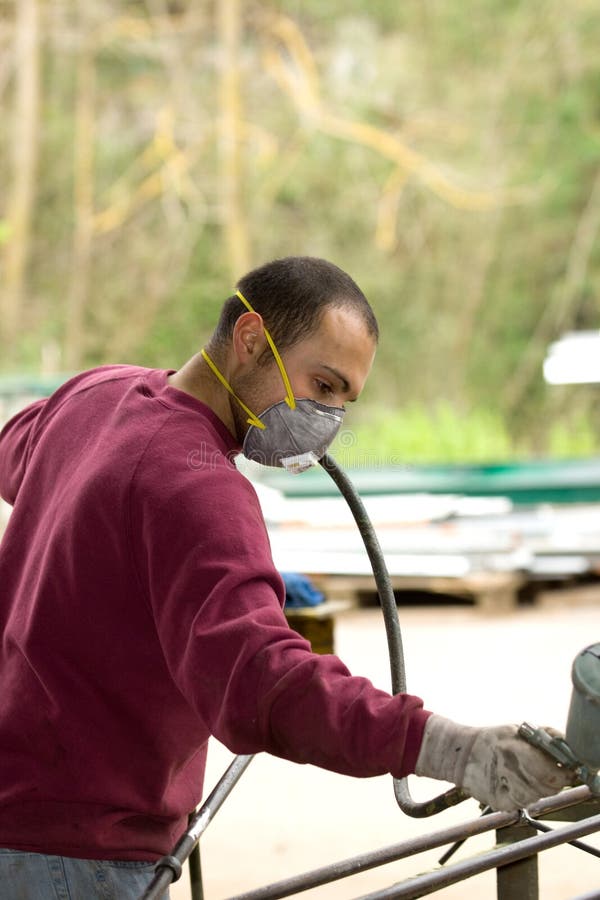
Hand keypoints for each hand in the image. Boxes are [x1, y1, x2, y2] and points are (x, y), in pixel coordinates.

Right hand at [415, 715, 573, 811]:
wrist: (461, 756)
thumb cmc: (492, 740)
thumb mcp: (517, 729)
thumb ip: (544, 735)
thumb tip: (566, 744)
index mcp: (514, 748)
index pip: (551, 771)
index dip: (563, 771)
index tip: (566, 766)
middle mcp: (509, 770)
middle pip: (550, 786)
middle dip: (554, 779)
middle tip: (547, 770)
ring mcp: (505, 790)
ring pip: (540, 796)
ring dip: (539, 787)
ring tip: (527, 774)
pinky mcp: (500, 804)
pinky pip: (524, 803)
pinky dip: (525, 795)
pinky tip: (516, 783)